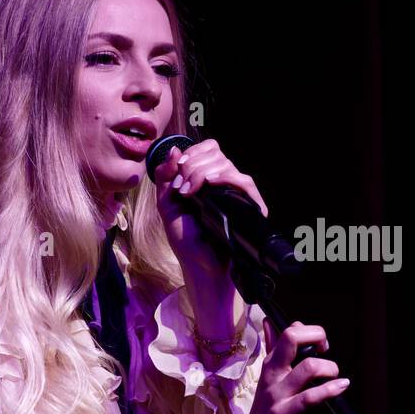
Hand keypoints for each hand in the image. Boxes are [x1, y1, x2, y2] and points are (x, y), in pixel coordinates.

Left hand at [154, 138, 269, 278]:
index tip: (179, 169)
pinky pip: (245, 182)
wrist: (200, 264)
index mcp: (207, 180)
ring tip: (191, 192)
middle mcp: (224, 184)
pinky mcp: (249, 207)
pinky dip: (226, 178)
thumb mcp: (166, 205)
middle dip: (194, 166)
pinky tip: (211, 185)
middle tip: (183, 189)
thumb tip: (174, 149)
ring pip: (228, 165)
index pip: (209, 149)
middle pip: (217, 154)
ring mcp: (237, 194)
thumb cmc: (186, 239)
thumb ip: (165, 177)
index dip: (194, 153)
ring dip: (204, 172)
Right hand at [241, 319, 348, 413]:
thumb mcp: (269, 377)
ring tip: (337, 376)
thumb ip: (272, 350)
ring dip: (329, 368)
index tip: (322, 345)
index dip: (311, 331)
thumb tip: (269, 322)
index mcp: (271, 364)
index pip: (289, 331)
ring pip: (307, 368)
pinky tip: (341, 387)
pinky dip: (329, 390)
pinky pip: (308, 399)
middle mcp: (272, 375)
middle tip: (327, 350)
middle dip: (317, 335)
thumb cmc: (266, 412)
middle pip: (291, 338)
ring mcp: (276, 395)